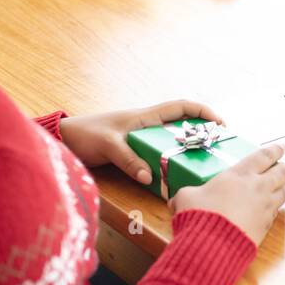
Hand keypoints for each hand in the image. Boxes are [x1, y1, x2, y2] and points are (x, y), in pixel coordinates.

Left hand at [59, 99, 224, 184]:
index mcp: (145, 116)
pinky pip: (158, 157)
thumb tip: (148, 177)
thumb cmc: (84, 134)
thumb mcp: (107, 145)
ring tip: (199, 166)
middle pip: (182, 126)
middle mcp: (146, 126)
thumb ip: (128, 159)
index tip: (221, 125)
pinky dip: (168, 165)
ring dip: (186, 152)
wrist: (63, 140)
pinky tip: (172, 178)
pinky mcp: (132, 153)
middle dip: (202, 135)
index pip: (182, 106)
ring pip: (171, 143)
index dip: (204, 112)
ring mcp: (140, 139)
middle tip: (216, 151)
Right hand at [169, 143, 284, 245]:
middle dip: (282, 167)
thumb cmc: (198, 215)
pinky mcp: (266, 226)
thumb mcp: (186, 197)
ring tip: (279, 186)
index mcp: (240, 174)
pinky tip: (268, 208)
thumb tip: (176, 200)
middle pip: (281, 172)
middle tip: (280, 167)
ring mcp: (265, 207)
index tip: (282, 147)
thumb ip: (188, 194)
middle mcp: (257, 187)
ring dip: (282, 187)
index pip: (264, 156)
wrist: (211, 245)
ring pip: (284, 192)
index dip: (275, 150)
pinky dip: (275, 207)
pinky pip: (276, 212)